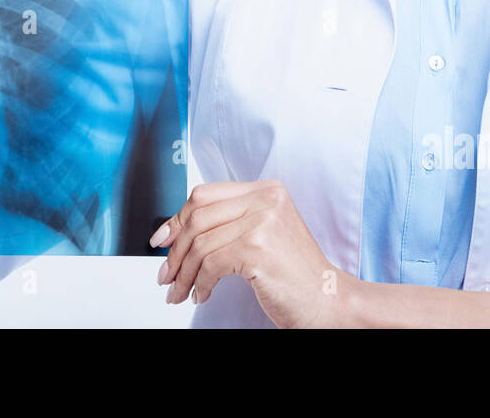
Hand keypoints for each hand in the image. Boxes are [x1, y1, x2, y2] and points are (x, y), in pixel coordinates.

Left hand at [151, 179, 345, 327]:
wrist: (328, 300)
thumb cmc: (295, 274)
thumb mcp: (262, 235)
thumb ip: (228, 223)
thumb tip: (174, 232)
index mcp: (266, 190)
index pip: (205, 194)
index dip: (176, 218)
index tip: (161, 240)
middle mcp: (266, 199)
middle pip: (197, 217)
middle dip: (175, 251)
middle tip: (166, 275)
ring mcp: (263, 221)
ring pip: (200, 244)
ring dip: (184, 274)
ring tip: (180, 292)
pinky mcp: (258, 248)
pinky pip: (210, 265)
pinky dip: (199, 284)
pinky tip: (202, 295)